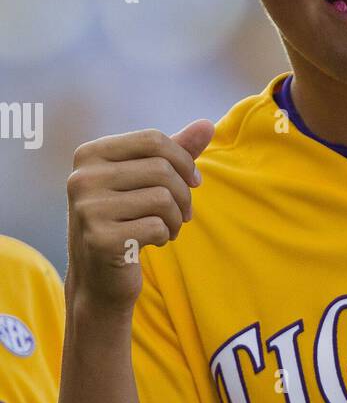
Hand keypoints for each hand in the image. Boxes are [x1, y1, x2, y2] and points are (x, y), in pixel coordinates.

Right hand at [65, 119, 213, 311]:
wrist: (100, 277)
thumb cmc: (126, 221)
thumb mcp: (146, 182)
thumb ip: (174, 152)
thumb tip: (207, 124)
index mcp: (89, 155)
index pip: (153, 139)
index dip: (184, 160)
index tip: (193, 182)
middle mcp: (82, 178)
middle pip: (161, 169)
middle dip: (184, 194)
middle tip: (183, 214)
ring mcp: (87, 209)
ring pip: (162, 198)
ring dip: (176, 218)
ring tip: (168, 228)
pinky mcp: (99, 239)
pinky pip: (156, 227)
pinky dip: (164, 236)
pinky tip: (153, 242)